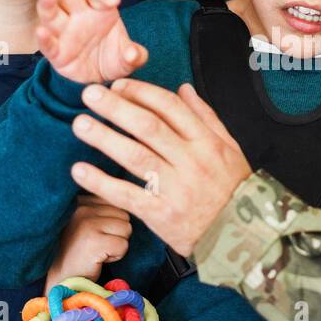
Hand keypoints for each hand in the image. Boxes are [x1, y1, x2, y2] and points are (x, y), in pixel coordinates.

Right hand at [36, 0, 148, 84]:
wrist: (100, 78)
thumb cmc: (113, 57)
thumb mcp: (129, 58)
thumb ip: (134, 55)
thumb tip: (133, 54)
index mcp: (99, 9)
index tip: (114, 0)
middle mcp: (78, 15)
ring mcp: (64, 32)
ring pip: (52, 13)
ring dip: (48, 3)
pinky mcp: (56, 52)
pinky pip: (48, 43)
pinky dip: (44, 38)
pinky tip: (41, 31)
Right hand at [44, 194, 131, 293]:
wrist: (59, 280)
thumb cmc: (76, 252)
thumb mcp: (84, 223)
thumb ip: (99, 209)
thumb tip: (128, 200)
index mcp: (79, 201)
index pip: (116, 203)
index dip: (111, 224)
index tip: (92, 236)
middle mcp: (81, 208)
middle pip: (124, 216)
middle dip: (116, 234)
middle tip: (96, 246)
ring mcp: (86, 223)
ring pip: (127, 229)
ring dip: (116, 244)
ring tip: (96, 251)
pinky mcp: (93, 240)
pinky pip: (123, 245)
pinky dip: (115, 256)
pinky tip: (97, 260)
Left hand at [68, 79, 251, 255]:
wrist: (240, 236)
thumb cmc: (233, 189)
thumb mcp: (230, 148)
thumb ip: (206, 117)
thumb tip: (183, 89)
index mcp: (206, 142)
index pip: (170, 108)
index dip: (141, 93)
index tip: (119, 85)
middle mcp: (190, 161)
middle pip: (147, 127)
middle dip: (116, 107)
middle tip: (90, 94)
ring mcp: (175, 188)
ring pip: (135, 156)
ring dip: (104, 138)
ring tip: (80, 124)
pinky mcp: (160, 214)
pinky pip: (126, 194)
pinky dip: (101, 182)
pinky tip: (80, 169)